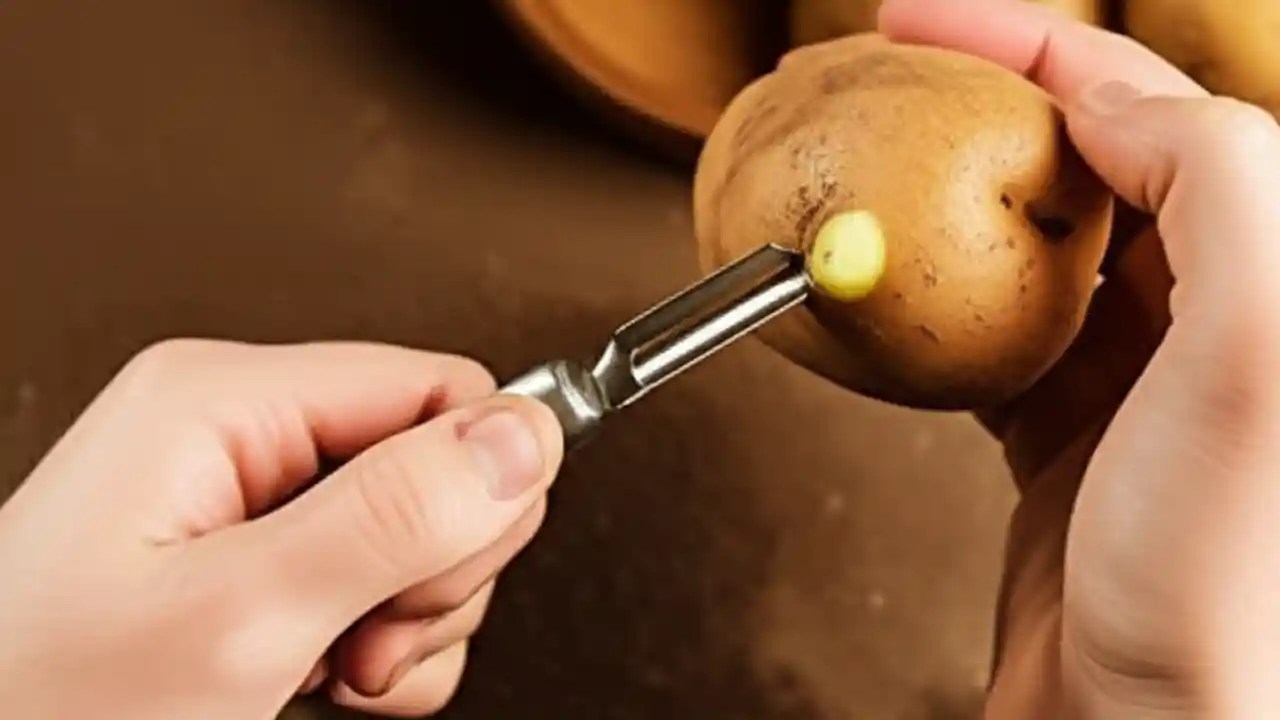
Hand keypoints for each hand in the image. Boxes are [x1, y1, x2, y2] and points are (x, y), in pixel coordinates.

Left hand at [0, 340, 562, 717]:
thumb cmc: (46, 715)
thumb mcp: (239, 620)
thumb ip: (393, 519)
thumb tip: (523, 437)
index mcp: (221, 402)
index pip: (440, 388)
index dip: (473, 485)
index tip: (439, 571)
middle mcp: (238, 437)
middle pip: (439, 465)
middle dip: (433, 569)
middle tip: (366, 631)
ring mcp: (251, 508)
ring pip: (421, 538)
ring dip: (408, 624)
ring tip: (331, 668)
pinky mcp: (263, 568)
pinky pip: (383, 588)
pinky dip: (381, 650)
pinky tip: (322, 679)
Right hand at [881, 1, 1279, 716]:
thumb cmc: (1216, 593)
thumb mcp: (1256, 359)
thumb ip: (1220, 187)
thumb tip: (1113, 103)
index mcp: (1270, 278)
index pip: (1148, 111)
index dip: (1028, 45)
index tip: (916, 20)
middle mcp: (1214, 323)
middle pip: (1084, 170)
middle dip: (982, 110)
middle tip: (885, 83)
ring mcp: (1136, 387)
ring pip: (1030, 254)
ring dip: (947, 209)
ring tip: (874, 174)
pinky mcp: (1067, 448)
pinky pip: (990, 344)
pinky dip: (930, 309)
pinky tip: (888, 298)